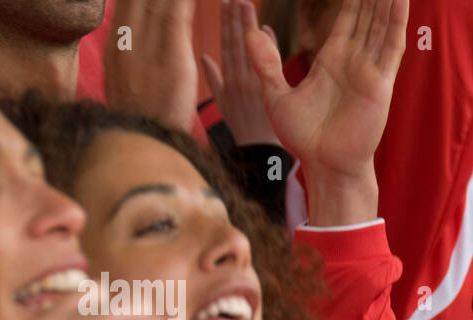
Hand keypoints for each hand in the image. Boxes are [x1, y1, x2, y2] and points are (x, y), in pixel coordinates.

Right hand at [105, 0, 199, 131]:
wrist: (142, 144)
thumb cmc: (141, 118)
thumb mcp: (127, 82)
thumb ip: (131, 55)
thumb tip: (133, 37)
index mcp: (117, 45)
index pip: (128, 2)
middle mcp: (126, 39)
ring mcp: (145, 47)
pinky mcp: (169, 56)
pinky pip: (177, 14)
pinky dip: (184, 0)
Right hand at [200, 0, 280, 145]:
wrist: (258, 152)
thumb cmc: (241, 127)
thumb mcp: (222, 104)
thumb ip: (214, 79)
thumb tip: (204, 57)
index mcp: (226, 80)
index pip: (226, 45)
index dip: (226, 24)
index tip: (226, 3)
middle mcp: (238, 80)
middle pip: (236, 43)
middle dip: (235, 18)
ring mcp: (252, 85)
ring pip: (248, 50)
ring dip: (247, 26)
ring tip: (245, 3)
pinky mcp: (266, 92)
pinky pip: (267, 66)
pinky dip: (268, 48)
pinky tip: (267, 30)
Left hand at [245, 0, 406, 224]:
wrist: (325, 165)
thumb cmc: (304, 139)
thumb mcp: (276, 96)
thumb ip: (266, 64)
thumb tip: (249, 34)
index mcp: (331, 61)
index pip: (345, 20)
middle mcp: (354, 62)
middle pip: (367, 17)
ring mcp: (369, 71)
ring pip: (381, 25)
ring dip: (386, 2)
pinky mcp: (380, 83)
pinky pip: (391, 47)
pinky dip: (397, 22)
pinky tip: (400, 0)